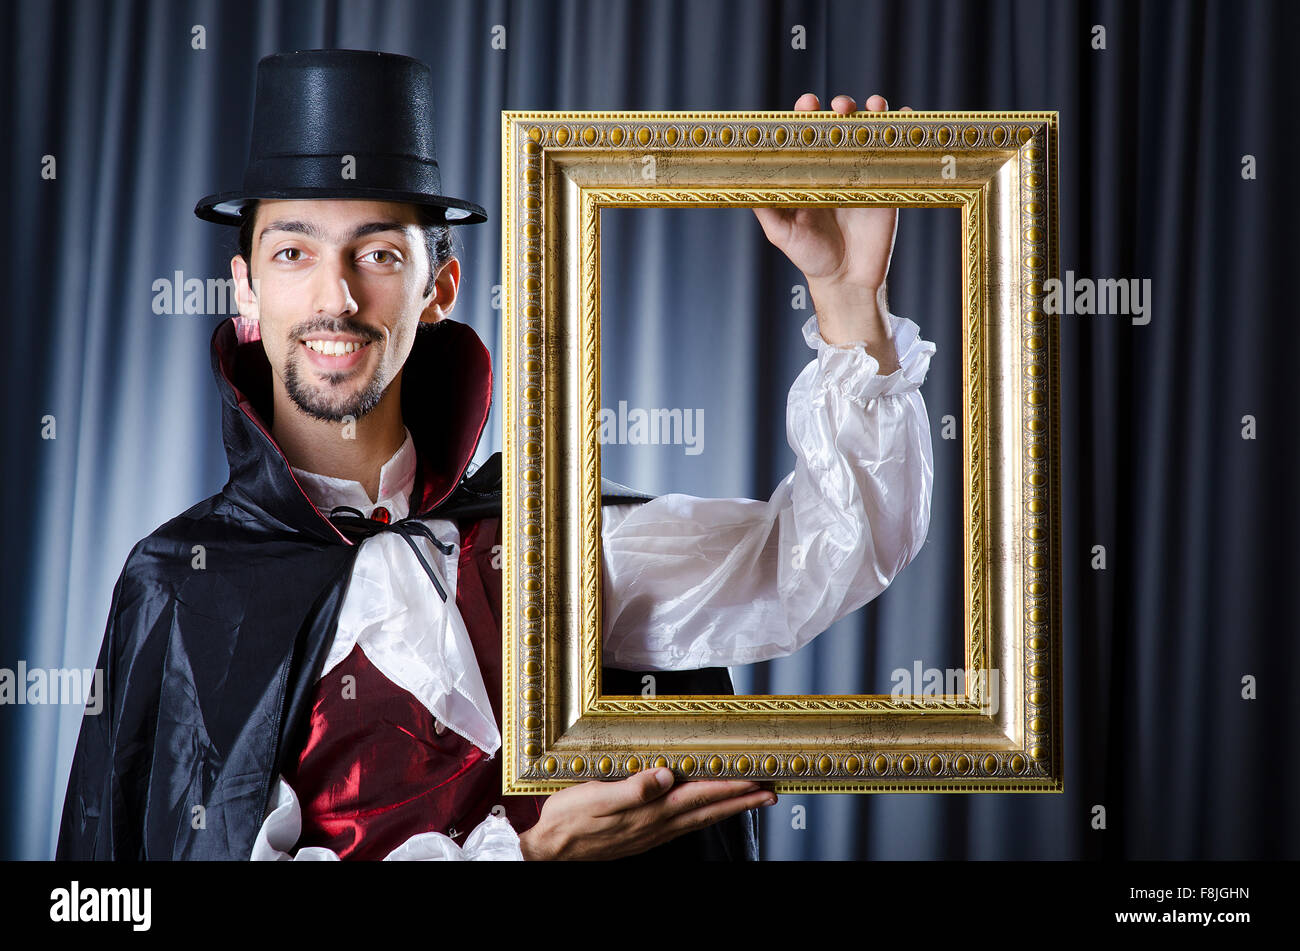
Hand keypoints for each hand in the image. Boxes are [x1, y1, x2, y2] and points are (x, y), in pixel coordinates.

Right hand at [517, 767, 775, 860]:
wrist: (547, 850)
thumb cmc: (567, 819)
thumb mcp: (595, 797)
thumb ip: (632, 789)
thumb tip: (666, 776)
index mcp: (649, 811)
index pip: (699, 795)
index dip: (729, 786)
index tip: (756, 778)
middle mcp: (655, 825)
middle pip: (708, 810)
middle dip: (741, 800)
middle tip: (770, 792)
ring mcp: (650, 834)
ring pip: (699, 820)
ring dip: (728, 809)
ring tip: (751, 800)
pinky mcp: (641, 837)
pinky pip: (683, 826)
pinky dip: (703, 817)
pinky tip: (706, 814)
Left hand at [753, 93, 912, 370]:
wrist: (847, 281)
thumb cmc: (811, 257)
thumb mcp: (782, 234)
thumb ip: (767, 210)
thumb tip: (744, 187)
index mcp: (809, 173)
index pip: (808, 134)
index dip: (806, 115)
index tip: (807, 105)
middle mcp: (836, 168)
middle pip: (841, 126)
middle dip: (841, 108)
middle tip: (841, 108)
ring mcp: (863, 173)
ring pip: (869, 133)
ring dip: (873, 112)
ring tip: (874, 107)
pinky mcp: (886, 185)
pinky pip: (895, 153)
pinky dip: (901, 132)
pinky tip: (904, 121)